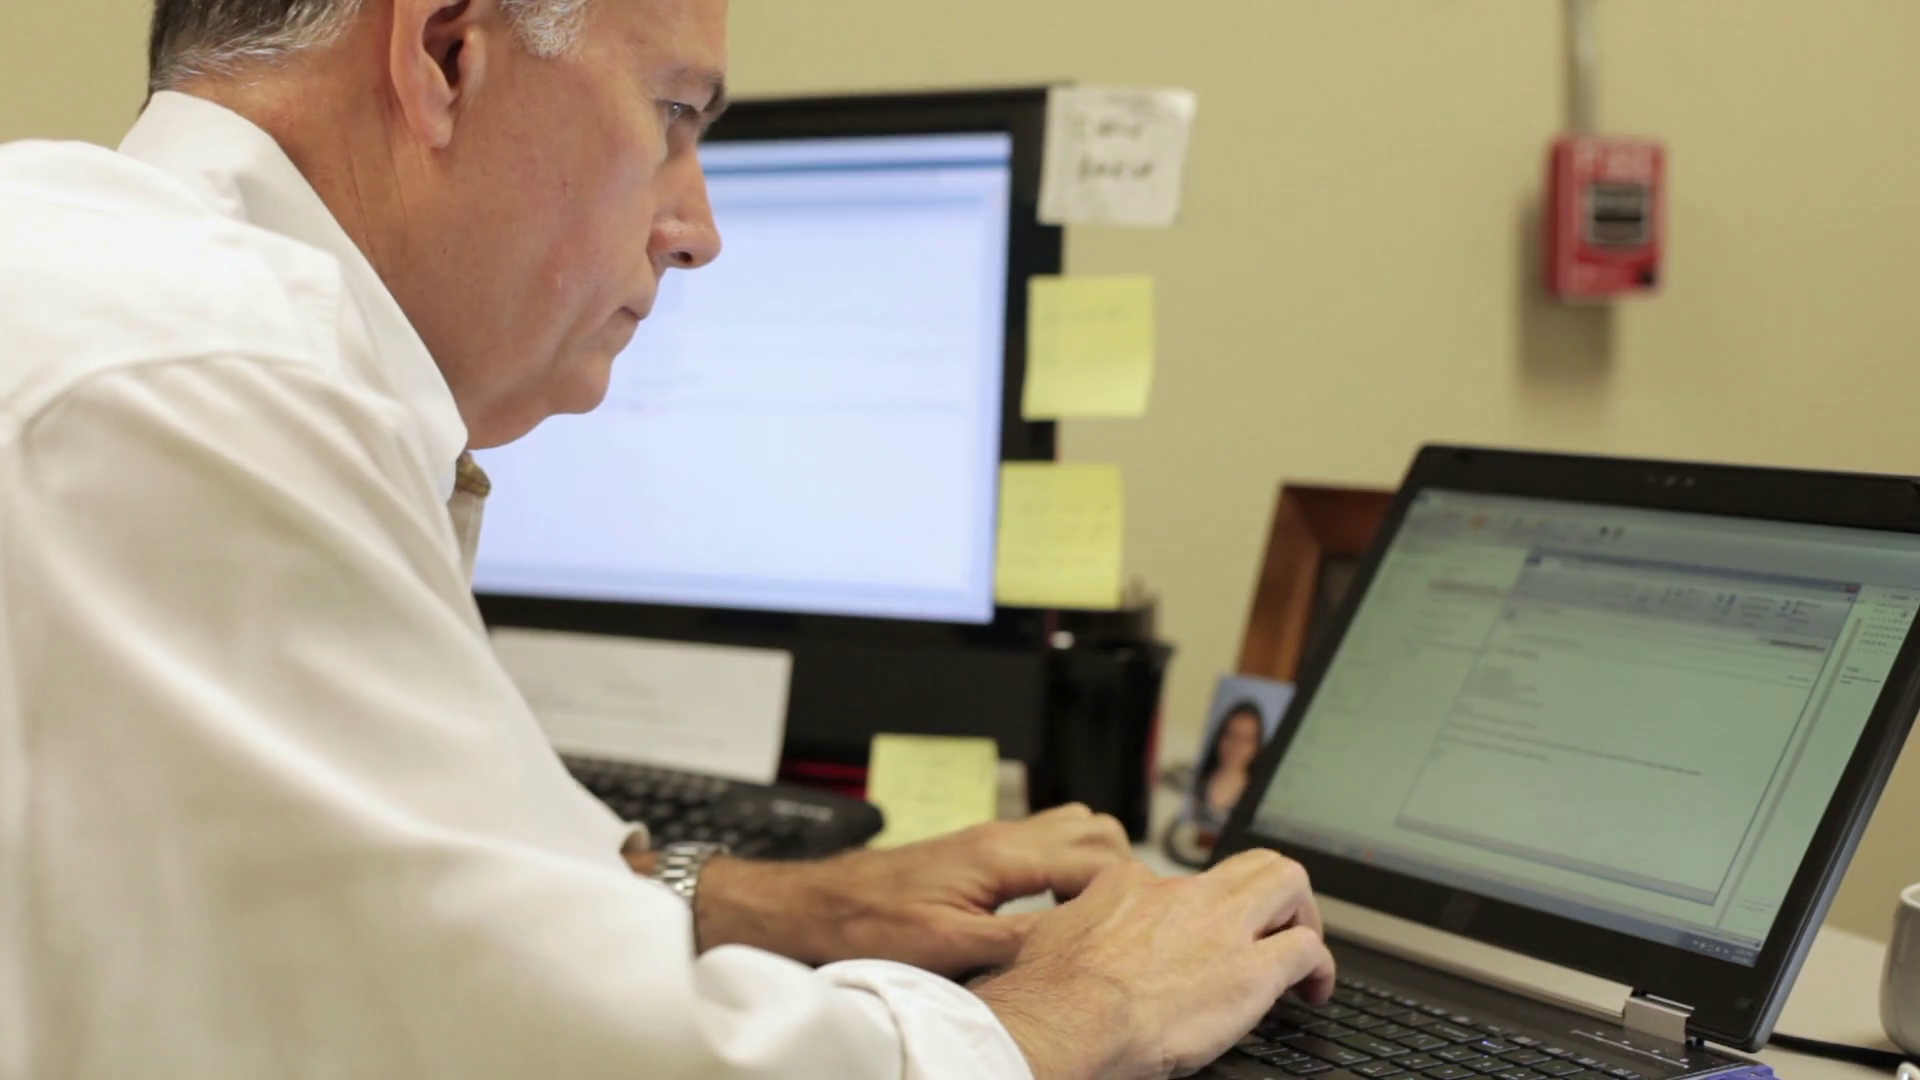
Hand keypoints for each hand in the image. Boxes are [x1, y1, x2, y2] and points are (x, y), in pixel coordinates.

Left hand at [671, 804, 1132, 974]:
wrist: (812, 909)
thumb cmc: (864, 924)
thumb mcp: (945, 947)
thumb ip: (1014, 942)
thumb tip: (1073, 946)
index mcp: (1000, 855)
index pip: (1098, 853)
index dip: (1128, 889)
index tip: (1138, 922)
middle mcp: (1000, 837)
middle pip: (1096, 830)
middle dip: (1123, 870)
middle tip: (1125, 919)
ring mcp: (989, 843)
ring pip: (1071, 830)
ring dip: (1095, 865)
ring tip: (1097, 915)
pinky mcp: (976, 857)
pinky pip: (1043, 847)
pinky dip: (1066, 869)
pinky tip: (1057, 910)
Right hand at [973, 850, 1334, 1079]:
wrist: (1068, 1018)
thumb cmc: (1050, 992)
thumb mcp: (1051, 935)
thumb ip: (1076, 927)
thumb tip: (1074, 936)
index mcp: (1130, 884)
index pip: (1176, 883)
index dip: (1194, 914)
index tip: (1194, 942)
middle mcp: (1182, 895)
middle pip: (1247, 862)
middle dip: (1269, 890)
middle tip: (1272, 928)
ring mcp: (1221, 927)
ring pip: (1287, 883)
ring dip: (1302, 917)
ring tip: (1302, 955)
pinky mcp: (1251, 971)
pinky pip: (1307, 951)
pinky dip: (1320, 968)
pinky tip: (1315, 992)